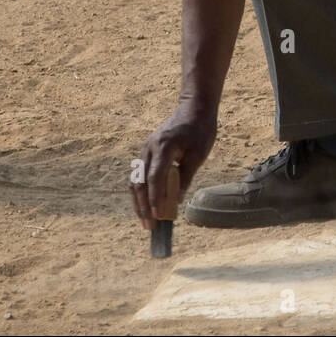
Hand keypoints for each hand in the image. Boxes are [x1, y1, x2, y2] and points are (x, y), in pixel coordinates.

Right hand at [130, 103, 216, 229]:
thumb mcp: (198, 154)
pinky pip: (139, 175)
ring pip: (135, 181)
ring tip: (146, 221)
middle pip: (140, 183)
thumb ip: (185, 177)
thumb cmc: (200, 130)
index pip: (154, 178)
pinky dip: (141, 192)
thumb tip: (176, 201)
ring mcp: (145, 150)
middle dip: (143, 207)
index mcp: (163, 147)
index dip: (155, 199)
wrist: (193, 108)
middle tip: (150, 227)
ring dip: (139, 202)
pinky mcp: (146, 153)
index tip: (158, 216)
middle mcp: (149, 149)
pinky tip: (147, 206)